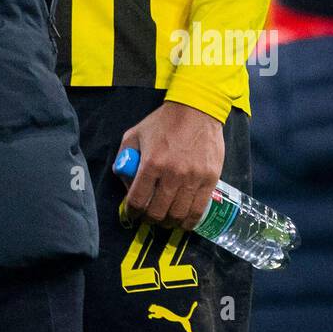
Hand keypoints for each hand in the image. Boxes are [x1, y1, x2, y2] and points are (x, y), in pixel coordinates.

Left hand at [117, 102, 224, 230]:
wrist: (197, 109)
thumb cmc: (164, 122)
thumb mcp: (135, 133)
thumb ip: (124, 155)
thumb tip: (122, 177)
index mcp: (151, 163)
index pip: (137, 200)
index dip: (132, 212)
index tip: (132, 213)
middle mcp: (172, 173)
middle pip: (157, 212)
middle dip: (149, 219)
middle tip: (148, 217)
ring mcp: (192, 178)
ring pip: (178, 215)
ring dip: (169, 222)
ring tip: (165, 219)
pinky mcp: (209, 179)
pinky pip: (198, 210)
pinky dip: (189, 221)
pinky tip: (183, 220)